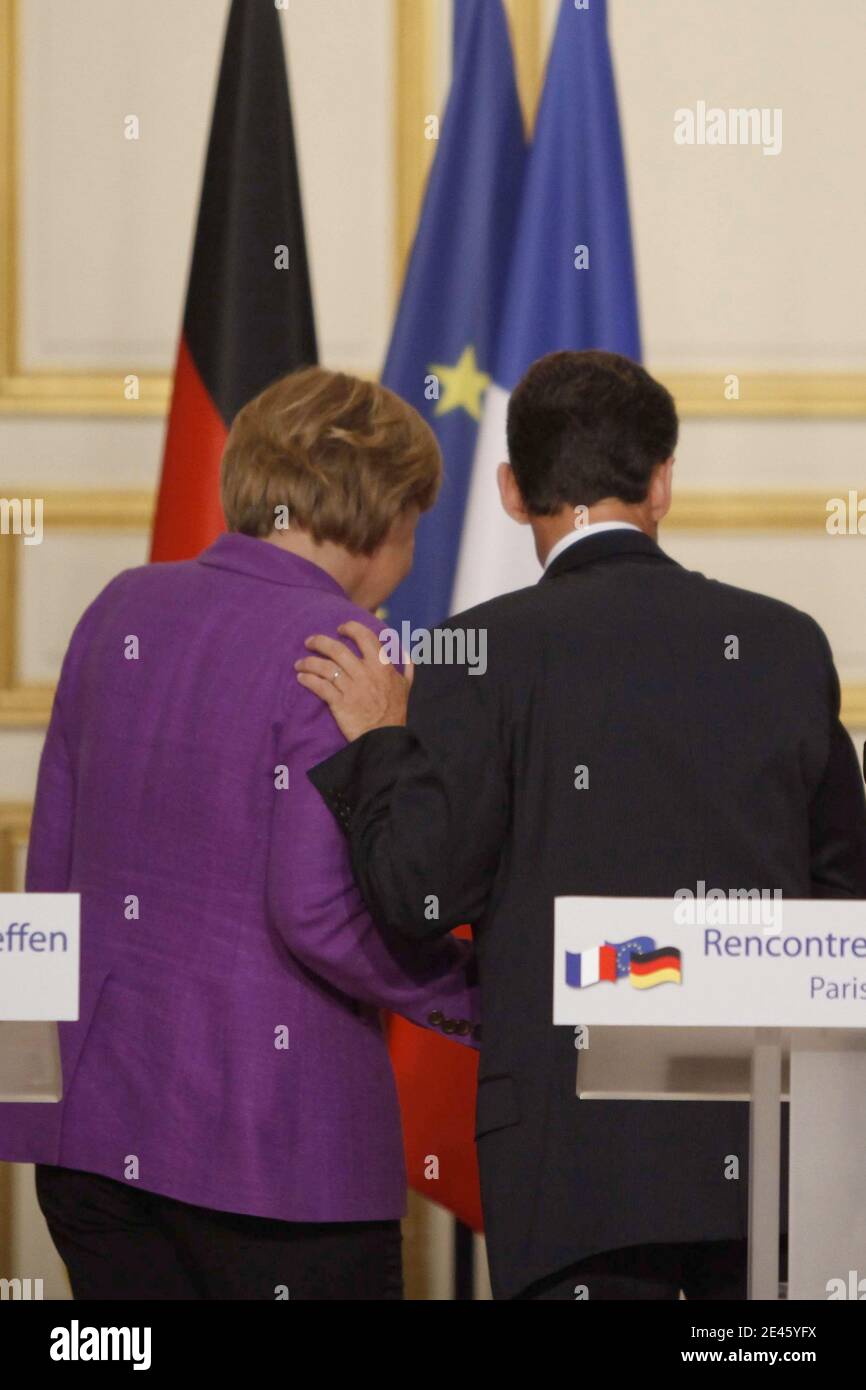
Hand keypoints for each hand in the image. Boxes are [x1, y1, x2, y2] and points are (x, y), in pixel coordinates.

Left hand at [295, 620, 413, 741]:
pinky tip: (301, 677)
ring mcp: (352, 688)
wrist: (385, 739)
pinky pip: (319, 686)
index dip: (350, 628)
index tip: (341, 628)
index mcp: (382, 666)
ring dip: (308, 662)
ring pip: (324, 667)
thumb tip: (406, 651)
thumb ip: (407, 667)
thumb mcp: (406, 687)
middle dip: (320, 641)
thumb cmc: (395, 712)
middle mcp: (366, 673)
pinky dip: (308, 679)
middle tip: (310, 641)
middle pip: (337, 648)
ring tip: (300, 663)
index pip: (365, 636)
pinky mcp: (339, 703)